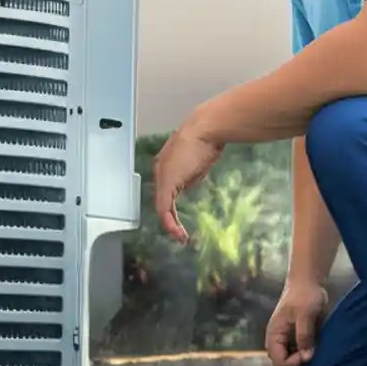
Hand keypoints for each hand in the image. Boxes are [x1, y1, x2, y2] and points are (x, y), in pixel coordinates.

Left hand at [153, 119, 224, 243]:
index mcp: (166, 165)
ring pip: (161, 207)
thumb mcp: (198, 162)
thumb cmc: (206, 140)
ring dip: (170, 224)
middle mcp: (160, 171)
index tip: (179, 219)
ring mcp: (162, 177)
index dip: (170, 207)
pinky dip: (170, 222)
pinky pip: (164, 208)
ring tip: (180, 236)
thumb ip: (190, 174)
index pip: (165, 191)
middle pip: (161, 200)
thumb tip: (189, 184)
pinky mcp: (167, 182)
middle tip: (179, 233)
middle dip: (169, 219)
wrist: (206, 129)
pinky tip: (178, 231)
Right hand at [265, 280, 328, 365]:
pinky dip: (303, 357)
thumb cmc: (304, 294)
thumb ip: (304, 335)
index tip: (308, 354)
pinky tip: (314, 352)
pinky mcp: (294, 337)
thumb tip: (307, 356)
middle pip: (280, 365)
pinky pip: (295, 354)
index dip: (293, 363)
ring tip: (314, 356)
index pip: (278, 360)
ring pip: (288, 361)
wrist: (308, 281)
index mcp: (274, 334)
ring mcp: (285, 339)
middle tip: (311, 359)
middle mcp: (277, 340)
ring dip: (299, 364)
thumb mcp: (305, 314)